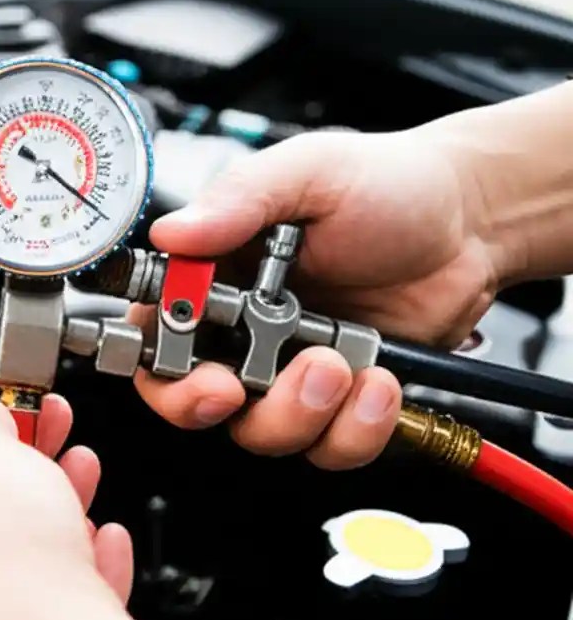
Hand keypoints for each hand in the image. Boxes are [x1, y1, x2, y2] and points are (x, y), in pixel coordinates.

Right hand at [133, 124, 507, 468]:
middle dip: (212, 405)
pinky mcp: (339, 403)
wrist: (471, 222)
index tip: (194, 364)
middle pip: (189, 401)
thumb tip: (172, 232)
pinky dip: (355, 428)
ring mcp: (287, 371)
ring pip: (259, 432)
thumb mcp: (308, 173)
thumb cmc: (387, 184)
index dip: (156, 363)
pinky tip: (377, 382)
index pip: (149, 333)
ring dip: (297, 412)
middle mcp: (238, 330)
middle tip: (242, 385)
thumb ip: (238, 200)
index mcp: (211, 274)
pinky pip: (327, 447)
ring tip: (340, 364)